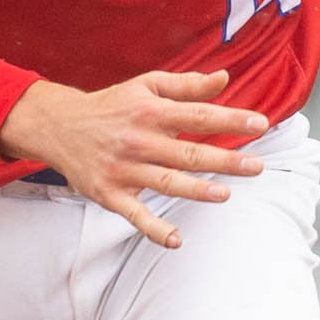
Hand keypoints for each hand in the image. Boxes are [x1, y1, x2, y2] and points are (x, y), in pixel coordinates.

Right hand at [0, 70, 267, 250]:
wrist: (58, 126)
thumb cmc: (112, 106)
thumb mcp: (146, 87)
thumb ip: (187, 85)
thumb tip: (225, 79)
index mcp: (151, 112)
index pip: (198, 115)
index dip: (230, 118)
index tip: (261, 123)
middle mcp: (138, 140)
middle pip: (187, 152)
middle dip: (224, 159)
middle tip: (258, 166)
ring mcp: (123, 170)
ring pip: (165, 182)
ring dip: (195, 190)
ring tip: (225, 194)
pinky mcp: (109, 194)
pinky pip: (134, 215)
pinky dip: (153, 229)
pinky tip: (176, 241)